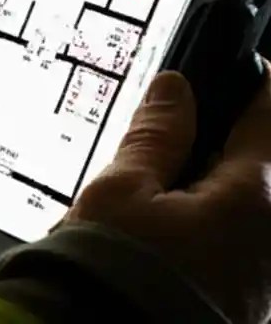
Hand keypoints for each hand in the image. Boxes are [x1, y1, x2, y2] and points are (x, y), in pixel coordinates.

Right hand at [63, 68, 270, 323]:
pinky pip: (244, 242)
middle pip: (264, 160)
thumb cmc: (113, 272)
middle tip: (173, 138)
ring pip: (253, 201)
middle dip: (222, 142)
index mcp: (255, 193)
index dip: (250, 80)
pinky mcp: (250, 299)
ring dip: (216, 186)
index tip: (225, 69)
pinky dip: (214, 225)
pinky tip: (167, 235)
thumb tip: (177, 88)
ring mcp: (268, 271)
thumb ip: (155, 135)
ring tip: (158, 194)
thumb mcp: (121, 189)